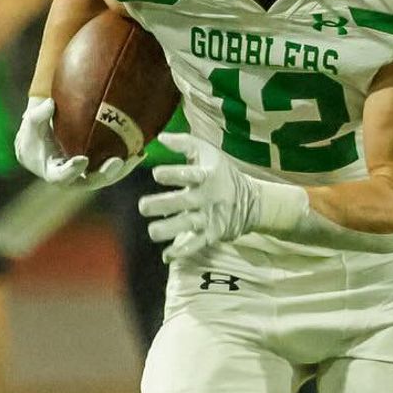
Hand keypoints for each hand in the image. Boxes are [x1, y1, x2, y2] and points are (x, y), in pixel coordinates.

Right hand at [14, 98, 144, 188]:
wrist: (42, 147)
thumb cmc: (35, 135)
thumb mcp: (32, 125)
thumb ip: (38, 116)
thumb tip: (50, 104)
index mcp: (54, 173)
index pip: (62, 176)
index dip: (72, 170)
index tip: (82, 160)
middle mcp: (73, 180)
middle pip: (90, 182)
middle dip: (105, 173)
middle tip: (117, 162)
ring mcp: (87, 177)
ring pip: (106, 177)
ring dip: (122, 169)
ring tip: (137, 156)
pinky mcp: (97, 171)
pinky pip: (113, 169)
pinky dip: (127, 162)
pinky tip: (141, 151)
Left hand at [138, 132, 260, 263]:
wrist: (250, 201)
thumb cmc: (221, 172)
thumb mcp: (208, 152)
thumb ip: (184, 143)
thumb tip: (160, 137)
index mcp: (206, 175)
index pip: (189, 174)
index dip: (173, 174)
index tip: (156, 174)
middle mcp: (206, 198)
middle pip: (182, 202)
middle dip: (161, 205)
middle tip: (143, 206)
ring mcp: (207, 218)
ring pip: (186, 226)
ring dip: (167, 230)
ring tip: (152, 231)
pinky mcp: (209, 235)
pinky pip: (194, 245)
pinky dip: (181, 251)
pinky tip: (166, 255)